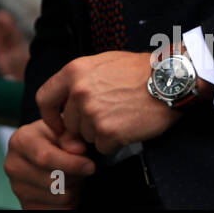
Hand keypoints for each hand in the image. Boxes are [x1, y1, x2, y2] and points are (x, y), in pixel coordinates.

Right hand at [4, 119, 95, 208]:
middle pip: (55, 181)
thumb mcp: (62, 130)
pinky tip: (65, 189)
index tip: (90, 165)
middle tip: (78, 170)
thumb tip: (78, 149)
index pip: (46, 158)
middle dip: (75, 177)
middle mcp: (14, 166)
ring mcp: (18, 189)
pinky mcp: (27, 206)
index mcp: (20, 141)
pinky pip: (59, 211)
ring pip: (60, 198)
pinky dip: (68, 203)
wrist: (42, 154)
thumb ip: (71, 136)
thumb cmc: (54, 140)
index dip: (72, 164)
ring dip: (74, 190)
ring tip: (70, 177)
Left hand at [37, 51, 182, 154]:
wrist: (169, 79)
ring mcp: (93, 112)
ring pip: (86, 136)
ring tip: (122, 116)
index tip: (60, 124)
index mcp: (73, 71)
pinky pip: (102, 147)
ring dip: (101, 133)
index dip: (50, 116)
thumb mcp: (101, 65)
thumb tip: (63, 126)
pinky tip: (128, 127)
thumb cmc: (137, 71)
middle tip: (109, 115)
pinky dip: (114, 143)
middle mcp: (79, 92)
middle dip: (84, 125)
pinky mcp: (108, 131)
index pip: (44, 99)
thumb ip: (77, 89)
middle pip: (69, 123)